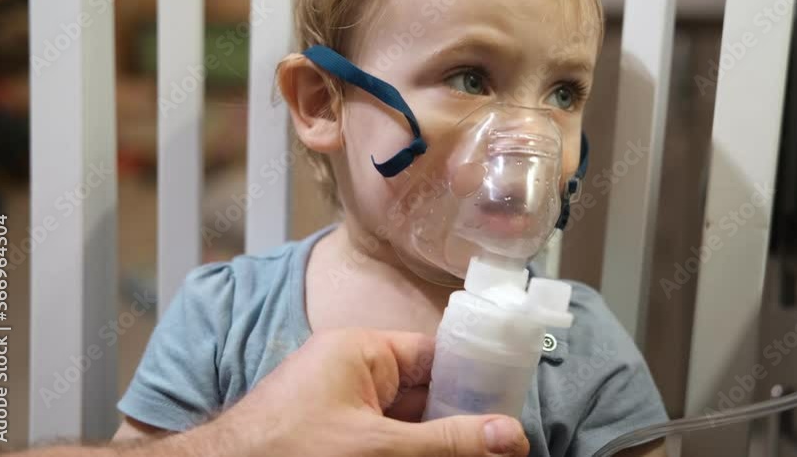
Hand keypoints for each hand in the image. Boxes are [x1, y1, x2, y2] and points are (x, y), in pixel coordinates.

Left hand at [202, 328, 529, 456]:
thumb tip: (511, 435)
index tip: (509, 410)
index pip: (437, 355)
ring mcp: (342, 407)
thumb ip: (446, 442)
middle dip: (460, 425)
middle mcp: (354, 372)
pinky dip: (407, 452)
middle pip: (427, 395)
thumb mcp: (377, 448)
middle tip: (500, 451)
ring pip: (408, 424)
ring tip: (480, 456)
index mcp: (363, 351)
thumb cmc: (285, 452)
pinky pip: (384, 440)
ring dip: (436, 444)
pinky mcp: (333, 436)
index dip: (476, 381)